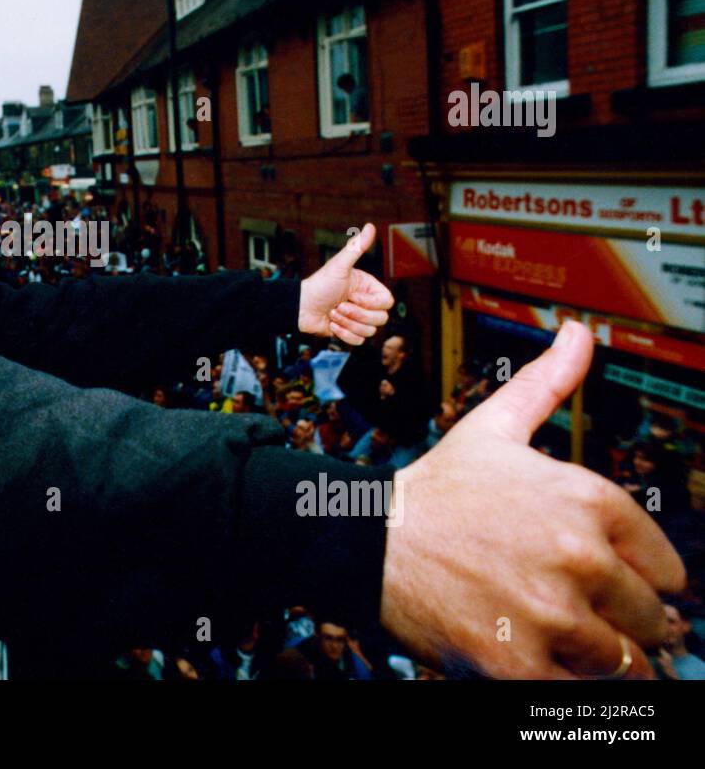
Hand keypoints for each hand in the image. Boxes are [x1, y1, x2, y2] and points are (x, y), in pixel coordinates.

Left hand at [297, 223, 392, 344]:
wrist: (299, 307)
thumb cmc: (319, 284)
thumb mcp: (339, 266)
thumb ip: (356, 248)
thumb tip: (371, 226)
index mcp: (368, 288)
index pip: (387, 302)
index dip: (371, 303)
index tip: (352, 296)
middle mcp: (366, 304)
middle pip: (381, 319)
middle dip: (357, 315)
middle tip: (338, 306)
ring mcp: (358, 319)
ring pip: (370, 332)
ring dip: (347, 324)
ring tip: (332, 314)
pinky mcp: (349, 332)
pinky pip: (359, 342)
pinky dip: (344, 335)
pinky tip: (331, 324)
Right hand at [380, 322, 685, 677]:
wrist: (361, 541)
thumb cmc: (434, 489)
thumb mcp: (494, 428)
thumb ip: (549, 383)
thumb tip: (579, 332)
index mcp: (590, 499)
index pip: (665, 569)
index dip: (630, 577)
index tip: (596, 579)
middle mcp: (580, 555)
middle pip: (648, 620)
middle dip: (614, 620)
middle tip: (563, 609)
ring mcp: (550, 614)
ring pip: (620, 663)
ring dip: (590, 657)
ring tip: (545, 633)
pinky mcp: (517, 664)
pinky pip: (575, 695)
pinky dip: (558, 684)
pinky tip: (526, 654)